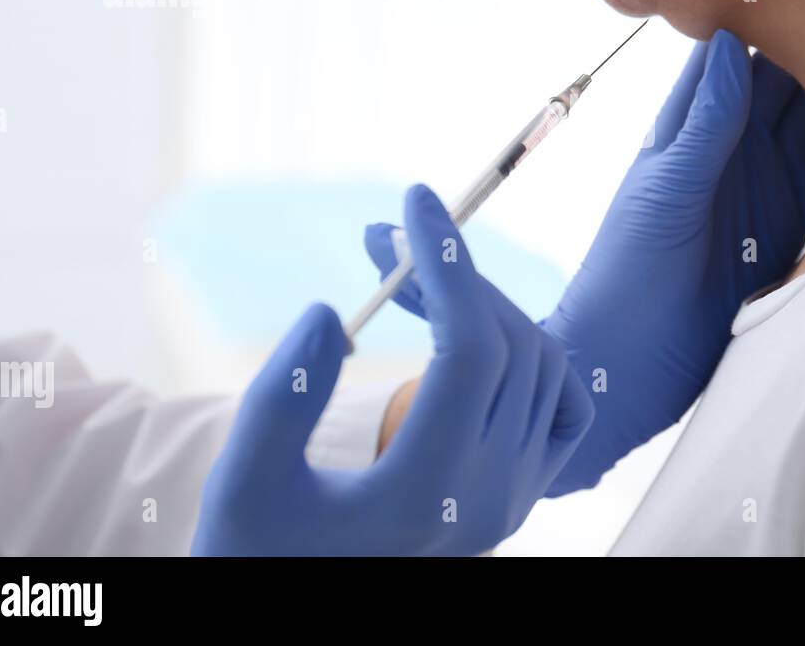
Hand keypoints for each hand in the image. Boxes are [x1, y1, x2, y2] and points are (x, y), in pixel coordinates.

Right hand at [192, 185, 593, 555]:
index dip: (447, 262)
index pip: (468, 350)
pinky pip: (560, 403)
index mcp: (428, 491)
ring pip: (540, 364)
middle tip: (385, 238)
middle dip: (453, 273)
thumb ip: (284, 397)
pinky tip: (466, 331)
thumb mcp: (244, 480)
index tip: (414, 201)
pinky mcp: (521, 492)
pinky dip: (528, 353)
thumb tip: (333, 310)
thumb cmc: (260, 549)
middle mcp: (491, 496)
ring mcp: (516, 497)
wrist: (297, 609)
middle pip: (509, 346)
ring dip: (482, 304)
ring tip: (407, 280)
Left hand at [540, 30, 804, 490]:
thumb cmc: (627, 269)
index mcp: (696, 126)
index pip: (738, 52)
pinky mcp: (793, 228)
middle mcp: (737, 147)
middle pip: (792, 81)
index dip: (770, 12)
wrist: (629, 362)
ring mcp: (769, 186)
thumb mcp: (667, 190)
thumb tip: (732, 42)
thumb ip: (705, 124)